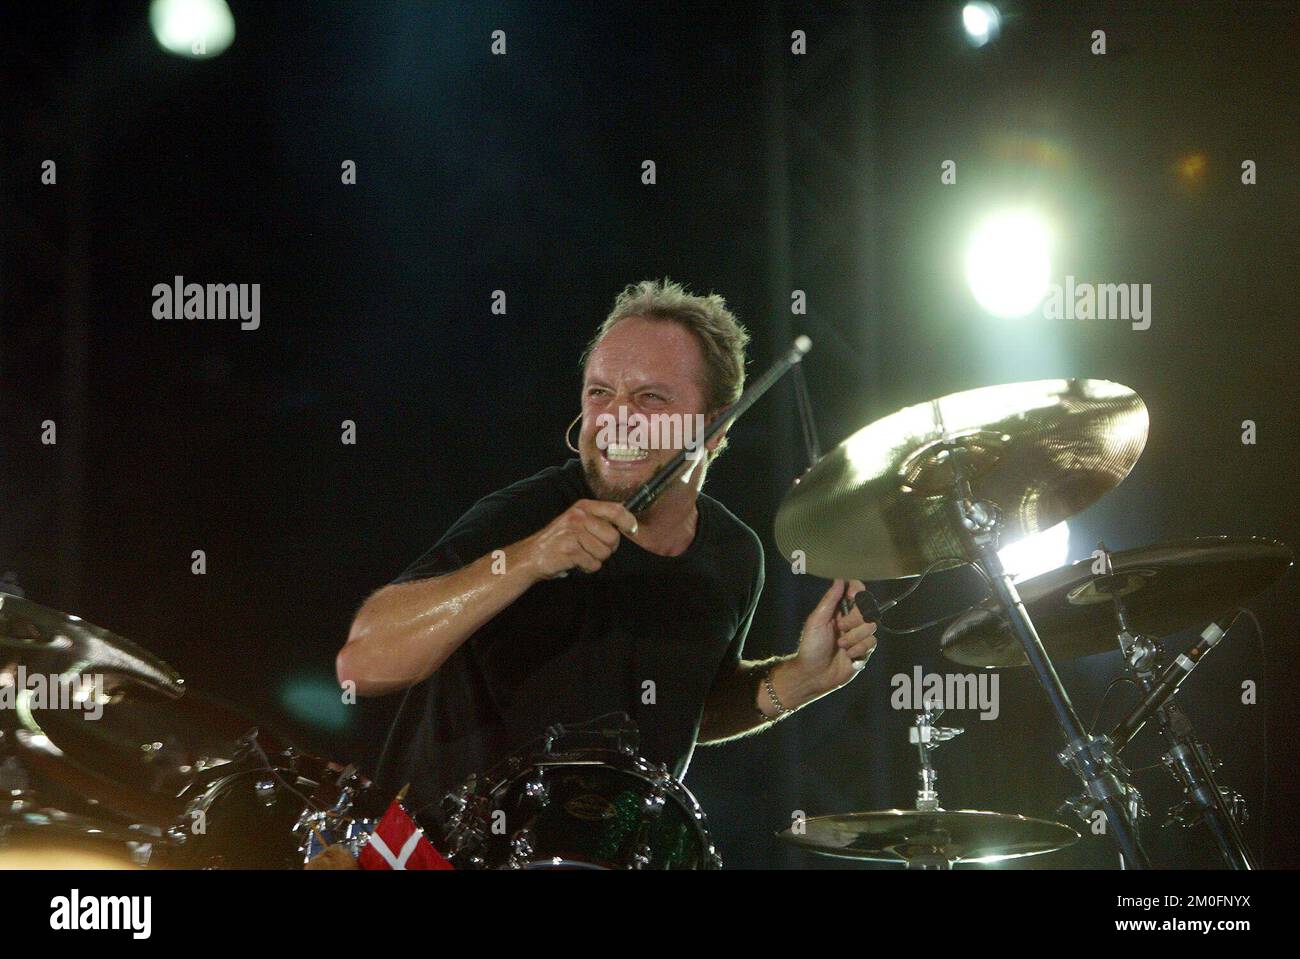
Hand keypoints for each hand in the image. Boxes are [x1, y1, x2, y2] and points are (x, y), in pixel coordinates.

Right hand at [522, 499, 637, 578]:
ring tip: (580, 555)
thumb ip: (598, 520)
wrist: (531, 556)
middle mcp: (578, 516)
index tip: (633, 530)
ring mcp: (573, 532)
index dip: (628, 521)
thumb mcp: (576, 522)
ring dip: (595, 559)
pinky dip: (587, 567)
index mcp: (582, 507)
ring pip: (604, 552)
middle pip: (613, 537)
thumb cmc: (558, 541)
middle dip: (607, 548)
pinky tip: (575, 562)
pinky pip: (593, 563)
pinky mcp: (570, 549)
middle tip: (591, 549)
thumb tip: (629, 524)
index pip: (615, 510)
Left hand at [792, 579, 877, 694]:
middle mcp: (851, 621)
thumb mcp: (817, 620)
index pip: (857, 592)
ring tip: (840, 645)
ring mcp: (859, 636)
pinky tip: (848, 656)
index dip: (858, 591)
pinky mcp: (865, 650)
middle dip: (854, 620)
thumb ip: (830, 600)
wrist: (814, 674)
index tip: (852, 596)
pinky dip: (858, 649)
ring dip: (854, 637)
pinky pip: (872, 643)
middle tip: (839, 628)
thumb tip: (840, 579)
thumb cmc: (811, 646)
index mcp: (839, 610)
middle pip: (868, 609)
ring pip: (871, 627)